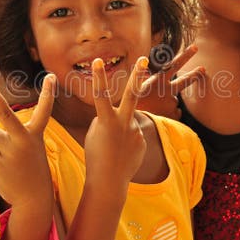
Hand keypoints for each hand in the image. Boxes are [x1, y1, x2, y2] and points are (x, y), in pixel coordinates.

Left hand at [0, 75, 54, 211]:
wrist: (34, 198)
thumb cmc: (31, 169)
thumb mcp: (29, 148)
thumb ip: (12, 136)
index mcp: (35, 134)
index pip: (44, 110)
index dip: (48, 93)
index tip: (51, 76)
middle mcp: (24, 140)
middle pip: (6, 114)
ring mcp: (11, 152)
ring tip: (4, 155)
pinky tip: (0, 165)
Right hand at [84, 57, 147, 191]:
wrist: (109, 181)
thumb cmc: (95, 156)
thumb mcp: (96, 133)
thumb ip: (107, 118)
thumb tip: (120, 113)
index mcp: (106, 121)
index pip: (100, 94)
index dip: (98, 77)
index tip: (97, 60)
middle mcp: (124, 123)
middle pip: (132, 95)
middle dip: (136, 76)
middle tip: (143, 59)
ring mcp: (136, 131)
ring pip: (128, 122)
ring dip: (120, 133)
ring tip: (114, 148)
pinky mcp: (143, 140)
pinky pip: (133, 135)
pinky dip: (126, 143)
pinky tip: (122, 156)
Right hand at [137, 44, 205, 118]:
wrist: (131, 123)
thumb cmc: (129, 105)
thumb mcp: (134, 88)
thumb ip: (143, 78)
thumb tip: (145, 68)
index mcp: (158, 80)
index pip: (174, 65)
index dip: (185, 55)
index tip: (195, 47)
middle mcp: (168, 91)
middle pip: (184, 81)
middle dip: (194, 74)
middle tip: (203, 68)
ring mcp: (172, 104)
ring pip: (172, 101)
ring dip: (166, 104)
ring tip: (152, 109)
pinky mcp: (174, 116)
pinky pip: (173, 114)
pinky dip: (167, 115)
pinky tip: (157, 116)